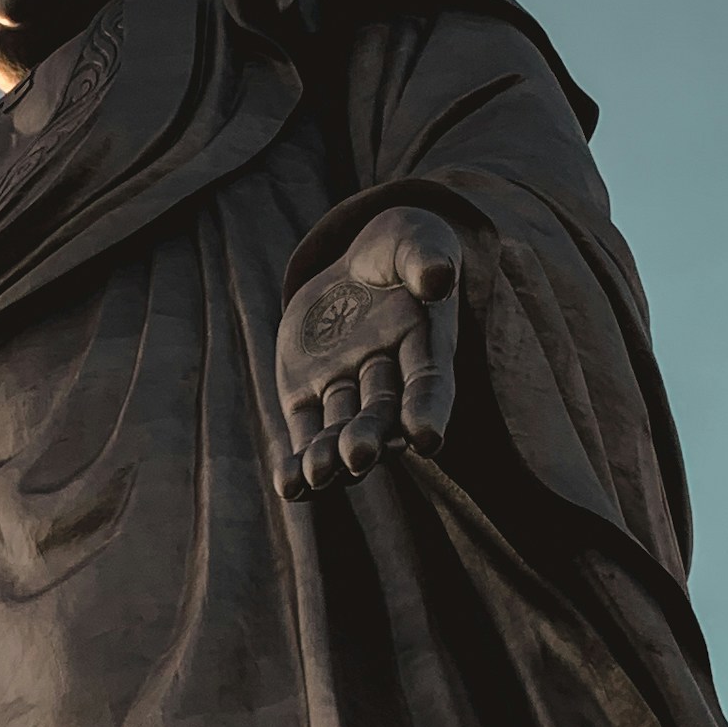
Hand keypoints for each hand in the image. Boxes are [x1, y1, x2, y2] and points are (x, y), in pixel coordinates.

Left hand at [273, 206, 460, 494]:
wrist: (356, 265)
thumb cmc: (398, 250)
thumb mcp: (412, 240)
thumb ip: (425, 258)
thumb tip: (438, 277)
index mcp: (425, 346)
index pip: (430, 384)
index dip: (428, 410)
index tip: (427, 438)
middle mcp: (389, 379)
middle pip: (381, 414)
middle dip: (372, 437)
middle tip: (359, 456)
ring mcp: (347, 391)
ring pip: (342, 430)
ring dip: (331, 458)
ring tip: (316, 476)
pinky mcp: (308, 397)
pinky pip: (306, 433)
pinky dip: (298, 462)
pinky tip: (289, 486)